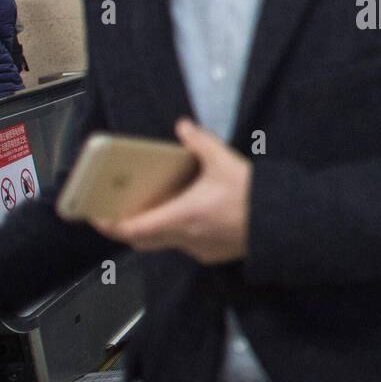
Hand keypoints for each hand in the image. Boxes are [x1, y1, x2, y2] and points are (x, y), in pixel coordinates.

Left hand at [93, 118, 251, 264]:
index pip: (134, 229)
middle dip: (127, 227)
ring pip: (164, 243)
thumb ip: (200, 142)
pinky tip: (190, 215)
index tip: (96, 216)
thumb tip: (182, 126)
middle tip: (117, 211)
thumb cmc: (252, 195)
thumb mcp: (225, 161)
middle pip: (143, 240)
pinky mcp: (212, 255)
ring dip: (154, 228)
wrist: (284, 224)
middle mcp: (186, 238)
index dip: (110, 225)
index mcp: (182, 216)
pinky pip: (186, 245)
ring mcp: (199, 250)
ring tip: (154, 207)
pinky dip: (178, 232)